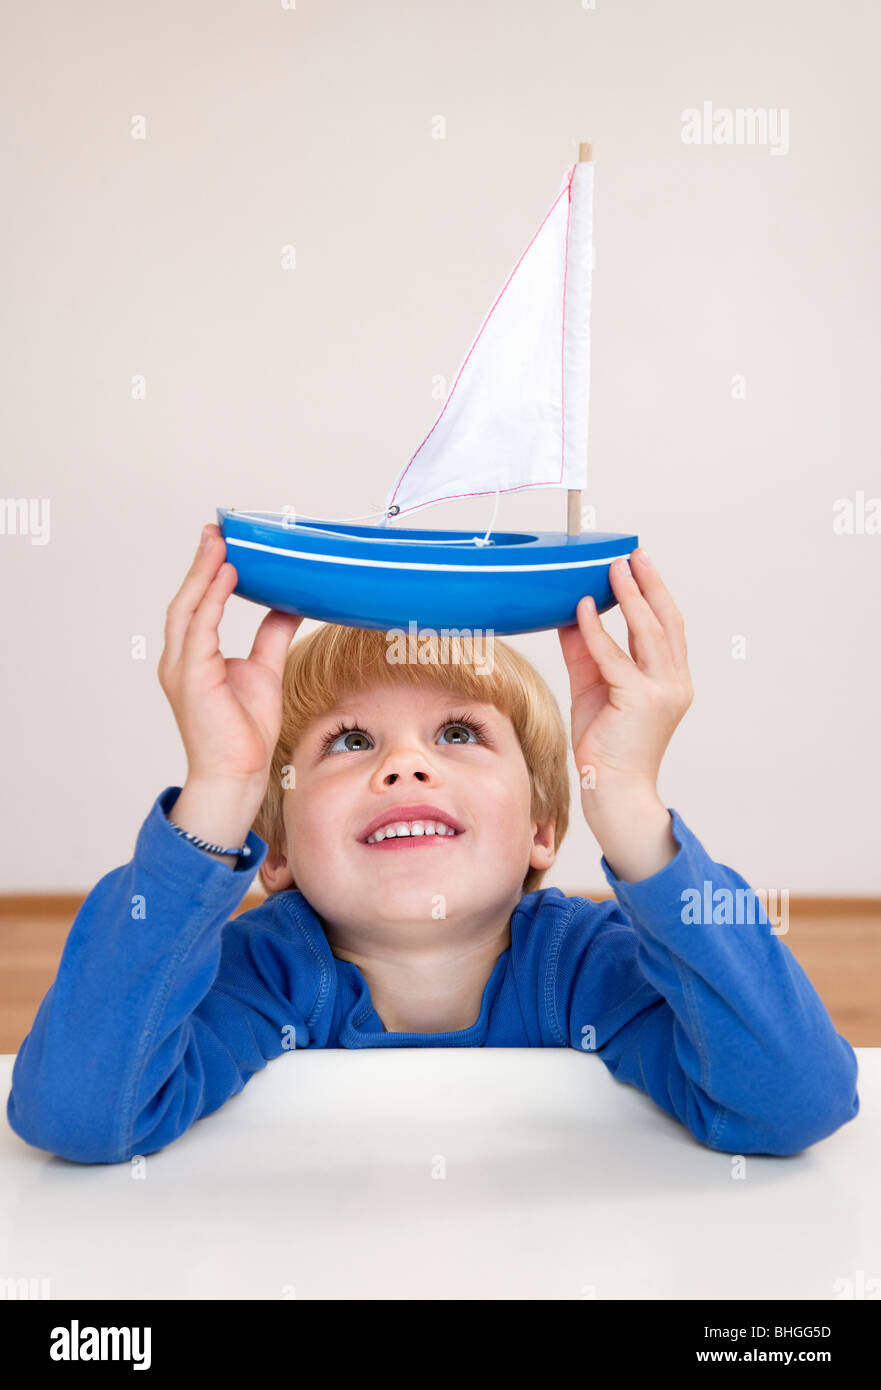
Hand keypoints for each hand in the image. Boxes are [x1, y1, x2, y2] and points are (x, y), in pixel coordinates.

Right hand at [158, 523, 302, 791]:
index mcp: (193, 657)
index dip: (206, 573)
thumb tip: (289, 603)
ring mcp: (182, 667)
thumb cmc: (244, 732)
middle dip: (201, 563)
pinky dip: (213, 599)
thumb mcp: (264, 669)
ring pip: (188, 607)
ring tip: (221, 544)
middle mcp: (181, 659)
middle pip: (186, 599)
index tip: (220, 543)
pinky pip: (200, 628)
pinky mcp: (193, 677)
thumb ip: (271, 634)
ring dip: (204, 573)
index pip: (196, 605)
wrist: (238, 773)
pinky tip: (227, 576)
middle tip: (216, 531)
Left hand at [556, 549, 693, 805]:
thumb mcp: (593, 689)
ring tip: (615, 569)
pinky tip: (584, 609)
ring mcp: (661, 691)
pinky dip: (598, 630)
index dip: (654, 594)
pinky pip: (615, 657)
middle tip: (633, 555)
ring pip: (649, 631)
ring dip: (631, 596)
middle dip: (650, 584)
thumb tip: (572, 615)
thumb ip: (586, 653)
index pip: (667, 627)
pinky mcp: (640, 701)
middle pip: (667, 621)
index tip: (639, 565)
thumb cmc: (605, 747)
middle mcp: (674, 682)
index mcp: (671, 680)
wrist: (612, 792)